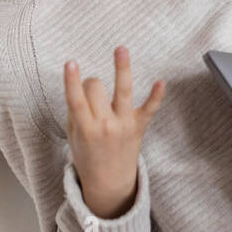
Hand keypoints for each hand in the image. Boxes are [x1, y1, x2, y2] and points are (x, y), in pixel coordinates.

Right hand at [64, 46, 164, 218]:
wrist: (109, 182)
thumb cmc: (88, 157)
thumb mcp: (73, 138)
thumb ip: (75, 114)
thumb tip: (80, 87)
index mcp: (85, 128)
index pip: (76, 100)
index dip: (71, 80)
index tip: (71, 63)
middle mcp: (104, 125)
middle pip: (95, 88)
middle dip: (90, 84)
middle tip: (91, 94)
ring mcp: (124, 124)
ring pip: (122, 91)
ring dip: (122, 68)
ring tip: (120, 49)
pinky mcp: (140, 126)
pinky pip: (150, 109)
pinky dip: (156, 96)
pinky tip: (160, 81)